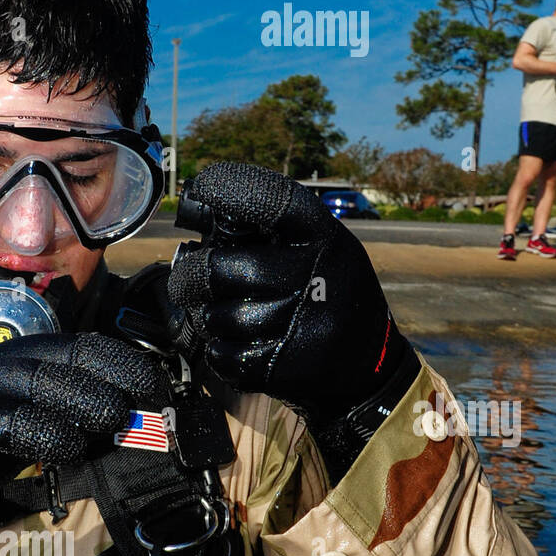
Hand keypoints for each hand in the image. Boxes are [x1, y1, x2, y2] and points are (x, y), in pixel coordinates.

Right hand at [0, 332, 163, 555]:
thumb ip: (54, 425)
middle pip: (56, 359)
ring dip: (83, 400)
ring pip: (32, 382)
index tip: (155, 386)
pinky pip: (2, 423)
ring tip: (118, 421)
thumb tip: (118, 430)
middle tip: (147, 404)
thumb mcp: (13, 440)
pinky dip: (41, 432)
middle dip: (109, 379)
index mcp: (1, 362)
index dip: (117, 362)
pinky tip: (70, 447)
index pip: (69, 347)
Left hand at [169, 161, 416, 433]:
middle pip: (222, 269)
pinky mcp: (283, 366)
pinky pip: (223, 355)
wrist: (369, 365)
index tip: (199, 189)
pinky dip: (218, 351)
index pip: (271, 201)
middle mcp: (315, 277)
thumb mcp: (325, 252)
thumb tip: (204, 219)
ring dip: (211, 318)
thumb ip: (277, 235)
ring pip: (218, 316)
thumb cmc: (330, 297)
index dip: (228, 188)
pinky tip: (235, 343)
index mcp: (326, 238)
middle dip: (192, 274)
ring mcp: (299, 325)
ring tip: (226, 315)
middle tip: (187, 278)